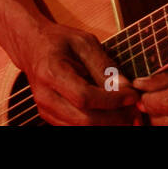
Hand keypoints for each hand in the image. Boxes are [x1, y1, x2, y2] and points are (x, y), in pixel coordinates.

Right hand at [21, 23, 139, 124]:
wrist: (32, 47)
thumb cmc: (59, 41)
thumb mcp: (84, 42)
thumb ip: (104, 65)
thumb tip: (125, 88)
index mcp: (51, 72)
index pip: (84, 97)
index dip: (112, 101)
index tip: (132, 96)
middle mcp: (44, 95)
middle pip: (83, 119)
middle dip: (114, 118)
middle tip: (135, 110)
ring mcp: (44, 109)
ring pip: (80, 127)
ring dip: (107, 124)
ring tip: (127, 114)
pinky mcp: (50, 116)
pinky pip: (75, 127)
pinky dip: (96, 124)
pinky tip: (113, 115)